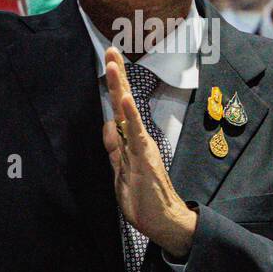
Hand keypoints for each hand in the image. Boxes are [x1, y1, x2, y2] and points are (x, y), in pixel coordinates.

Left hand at [100, 48, 196, 257]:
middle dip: (118, 76)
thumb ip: (115, 148)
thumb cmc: (144, 199)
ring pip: (128, 112)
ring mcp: (142, 146)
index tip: (110, 62)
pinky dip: (131, 115)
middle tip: (111, 50)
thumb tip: (109, 125)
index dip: (114, 87)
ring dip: (121, 87)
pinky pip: (136, 133)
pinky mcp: (145, 157)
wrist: (163, 221)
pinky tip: (126, 99)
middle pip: (124, 102)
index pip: (119, 108)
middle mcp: (138, 138)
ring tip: (114, 64)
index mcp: (131, 141)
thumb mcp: (121, 171)